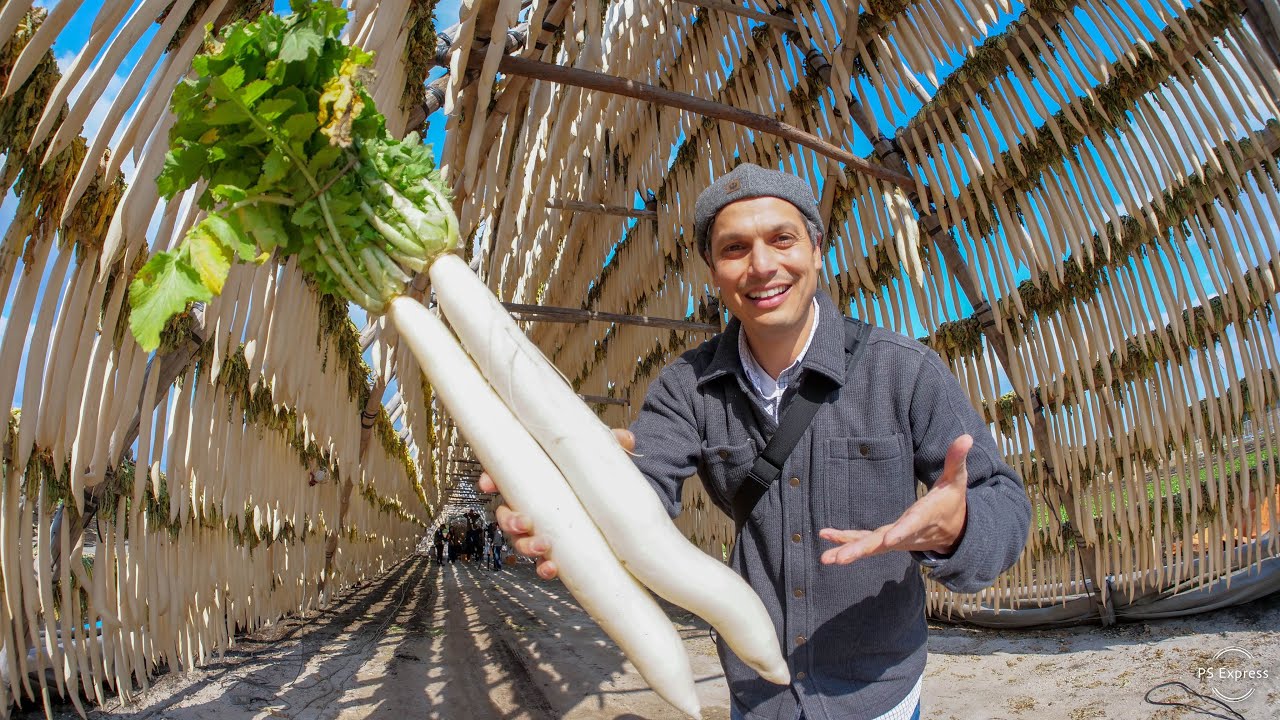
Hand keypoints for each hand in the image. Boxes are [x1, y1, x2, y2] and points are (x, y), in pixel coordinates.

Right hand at [478, 428, 635, 579]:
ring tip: (543, 547)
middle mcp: (532, 506)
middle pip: (506, 515)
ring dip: (526, 546)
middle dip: (510, 521)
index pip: (504, 478)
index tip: (487, 484)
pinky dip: (543, 568)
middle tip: (524, 522)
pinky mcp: (556, 549)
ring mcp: (541, 529)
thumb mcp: (599, 455)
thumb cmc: (594, 473)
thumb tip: (626, 439)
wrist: (613, 500)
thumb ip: (610, 444)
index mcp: (535, 480)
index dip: (490, 480)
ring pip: (520, 541)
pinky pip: (541, 562)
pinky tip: (552, 568)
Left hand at [819, 434, 971, 564]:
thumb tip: (966, 437)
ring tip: (827, 558)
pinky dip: (846, 541)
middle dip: (861, 550)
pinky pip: (865, 542)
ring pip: (870, 547)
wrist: (955, 533)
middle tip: (841, 558)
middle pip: (883, 543)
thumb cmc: (953, 502)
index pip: (912, 524)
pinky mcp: (888, 540)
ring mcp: (896, 539)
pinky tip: (826, 535)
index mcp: (925, 517)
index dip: (901, 532)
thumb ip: (957, 459)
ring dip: (848, 551)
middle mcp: (907, 533)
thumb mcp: (957, 480)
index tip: (888, 541)